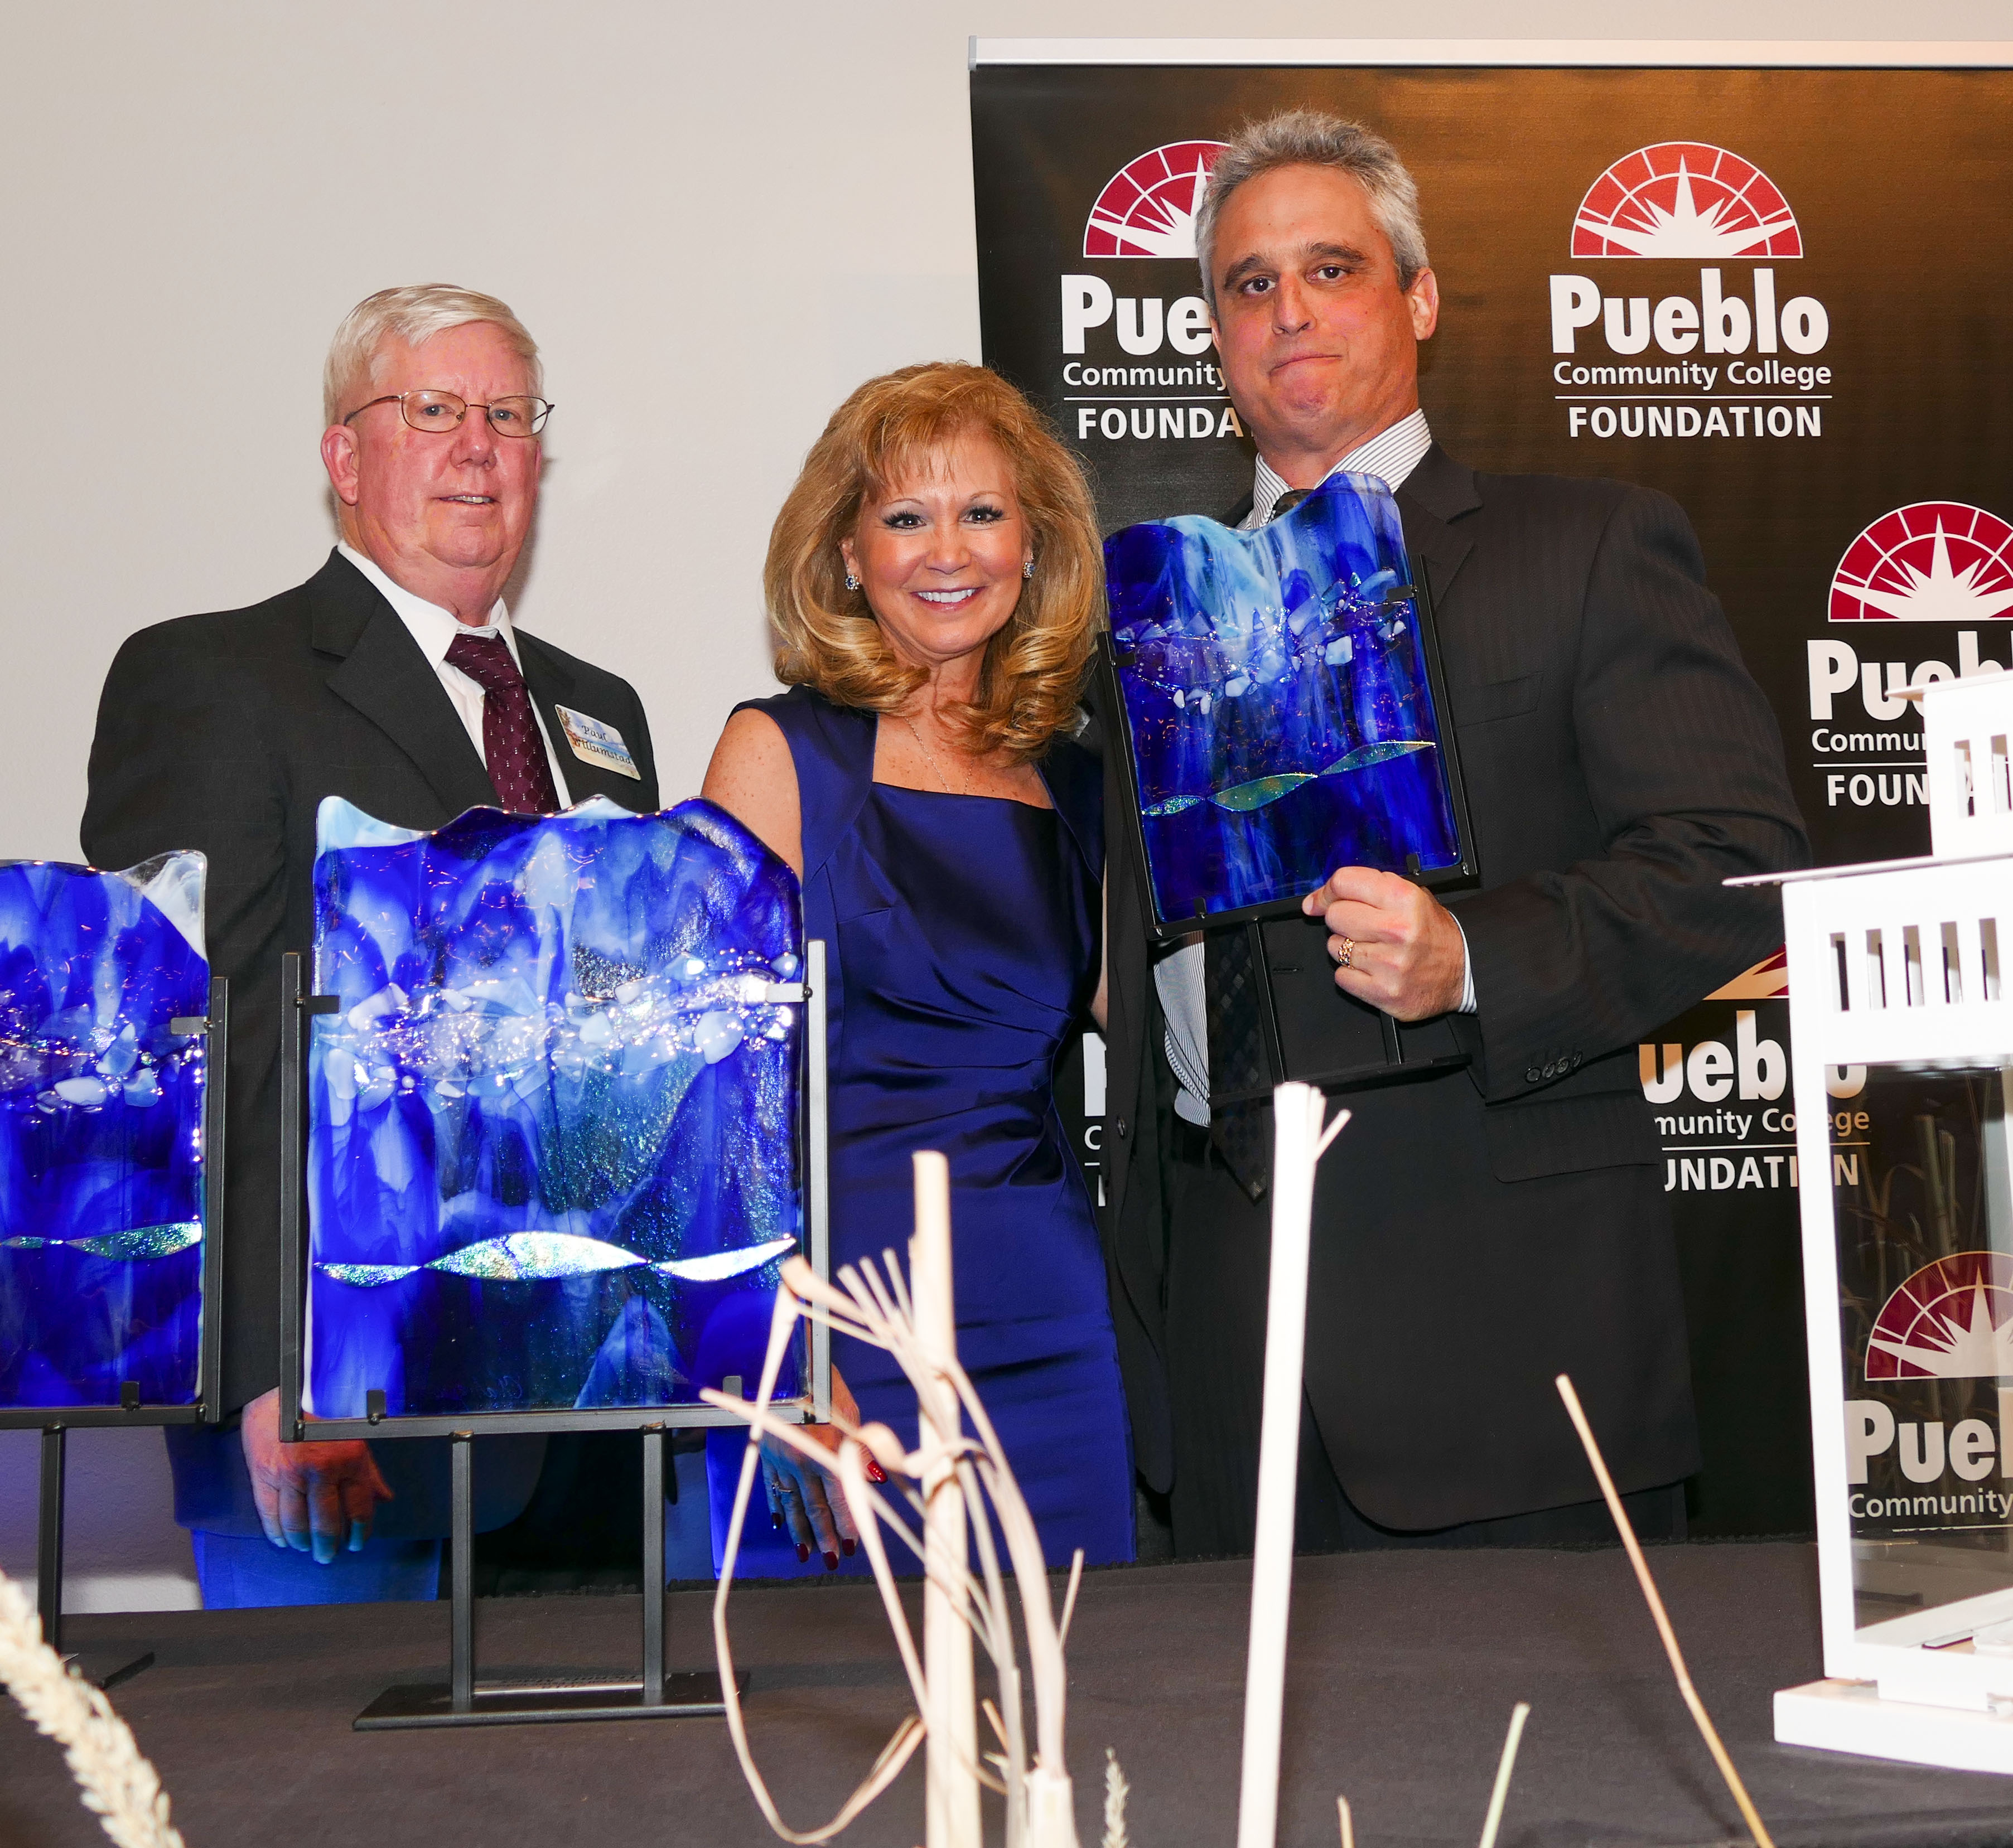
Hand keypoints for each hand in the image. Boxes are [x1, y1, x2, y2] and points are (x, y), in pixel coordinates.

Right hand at [239, 1387, 393, 1563]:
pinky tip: (284, 1540)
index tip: (356, 1544)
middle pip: (326, 1522)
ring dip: (303, 1543)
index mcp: (349, 1458)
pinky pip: (270, 1515)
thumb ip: (369, 1472)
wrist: (280, 1396)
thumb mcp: (353, 1439)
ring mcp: (291, 1474)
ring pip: (297, 1524)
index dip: (359, 1532)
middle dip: (328, 1546)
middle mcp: (321, 1469)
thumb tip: (384, 1498)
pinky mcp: (265, 1476)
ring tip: (307, 1549)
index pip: (358, 1507)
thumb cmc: (320, 1415)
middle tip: (328, 1555)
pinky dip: (278, 1533)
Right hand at [761, 1365, 864, 1570]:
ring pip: (792, 1503)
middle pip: (815, 1507)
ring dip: (800, 1532)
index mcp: (828, 1450)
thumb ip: (860, 1450)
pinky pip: (771, 1488)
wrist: (784, 1368)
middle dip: (825, 1536)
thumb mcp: (850, 1413)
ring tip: (806, 1554)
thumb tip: (874, 1480)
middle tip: (832, 1559)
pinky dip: (777, 1507)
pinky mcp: (765, 1455)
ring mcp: (781, 1459)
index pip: (840, 1497)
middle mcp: (803, 1460)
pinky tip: (779, 1524)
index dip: (847, 1523)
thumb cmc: (823, 1386)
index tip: (853, 1545)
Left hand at [1300, 866, 1466, 1020]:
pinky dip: (1352, 974)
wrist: (1463, 970)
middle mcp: (1397, 930)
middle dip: (1342, 920)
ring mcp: (1389, 964)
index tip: (1321, 901)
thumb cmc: (1431, 932)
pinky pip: (1342, 976)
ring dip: (1347, 948)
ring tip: (1374, 949)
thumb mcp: (1411, 895)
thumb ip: (1367, 889)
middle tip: (1361, 926)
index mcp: (1404, 898)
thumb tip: (1315, 900)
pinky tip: (1374, 969)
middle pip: (1334, 916)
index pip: (1344, 883)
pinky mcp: (1383, 992)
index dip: (1327, 891)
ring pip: (1334, 947)